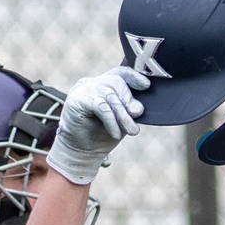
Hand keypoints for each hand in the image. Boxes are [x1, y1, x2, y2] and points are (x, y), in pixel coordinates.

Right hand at [45, 66, 149, 185]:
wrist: (80, 152)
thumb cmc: (100, 135)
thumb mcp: (120, 121)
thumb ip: (129, 111)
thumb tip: (138, 108)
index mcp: (104, 85)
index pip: (121, 73)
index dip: (134, 77)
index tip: (146, 86)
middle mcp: (93, 83)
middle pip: (117, 82)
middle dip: (129, 103)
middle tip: (135, 125)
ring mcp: (84, 89)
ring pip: (110, 95)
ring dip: (123, 116)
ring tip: (131, 131)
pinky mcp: (77, 99)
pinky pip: (101, 106)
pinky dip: (111, 120)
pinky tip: (115, 134)